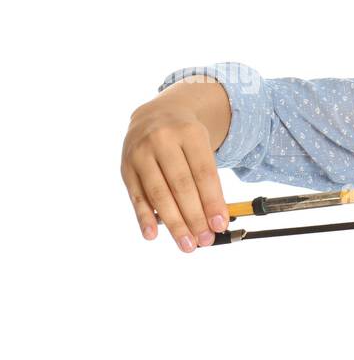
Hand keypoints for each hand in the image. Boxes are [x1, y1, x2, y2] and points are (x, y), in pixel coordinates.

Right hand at [121, 91, 228, 251]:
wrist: (156, 115)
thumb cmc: (186, 140)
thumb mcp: (202, 149)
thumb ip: (208, 181)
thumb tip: (215, 220)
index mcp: (189, 134)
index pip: (204, 173)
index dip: (213, 201)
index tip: (220, 225)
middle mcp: (162, 140)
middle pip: (181, 185)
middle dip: (195, 216)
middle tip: (205, 240)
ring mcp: (140, 152)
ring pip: (159, 193)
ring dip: (174, 223)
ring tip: (186, 244)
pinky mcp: (126, 167)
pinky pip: (136, 196)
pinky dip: (144, 217)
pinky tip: (152, 235)